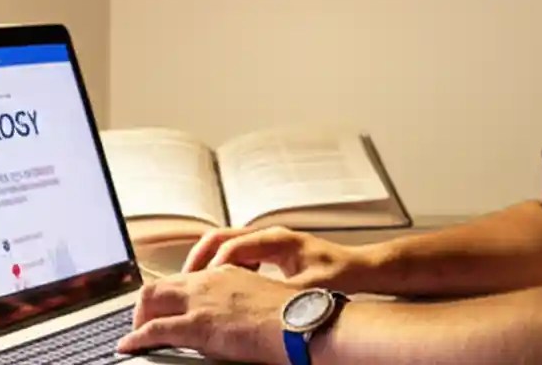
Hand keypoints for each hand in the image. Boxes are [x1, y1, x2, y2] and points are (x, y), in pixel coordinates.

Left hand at [117, 265, 298, 363]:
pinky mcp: (198, 324)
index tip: (164, 309)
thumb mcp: (260, 299)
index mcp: (225, 273)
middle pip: (160, 285)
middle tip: (143, 325)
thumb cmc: (291, 317)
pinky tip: (130, 347)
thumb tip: (231, 320)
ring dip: (139, 320)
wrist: (301, 323)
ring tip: (136, 336)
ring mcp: (201, 301)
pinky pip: (156, 330)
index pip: (184, 278)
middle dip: (146, 306)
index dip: (168, 295)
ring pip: (151, 301)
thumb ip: (239, 303)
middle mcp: (208, 281)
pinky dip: (137, 338)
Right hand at [183, 226, 377, 291]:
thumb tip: (261, 307)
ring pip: (224, 243)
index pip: (235, 246)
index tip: (202, 285)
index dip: (215, 266)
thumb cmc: (341, 273)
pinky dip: (218, 265)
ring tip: (190, 284)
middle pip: (220, 237)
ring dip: (205, 261)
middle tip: (182, 281)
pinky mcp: (268, 250)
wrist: (359, 267)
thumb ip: (284, 295)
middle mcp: (270, 235)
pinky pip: (234, 252)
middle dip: (197, 258)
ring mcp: (267, 241)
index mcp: (279, 240)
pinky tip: (215, 285)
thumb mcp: (311, 289)